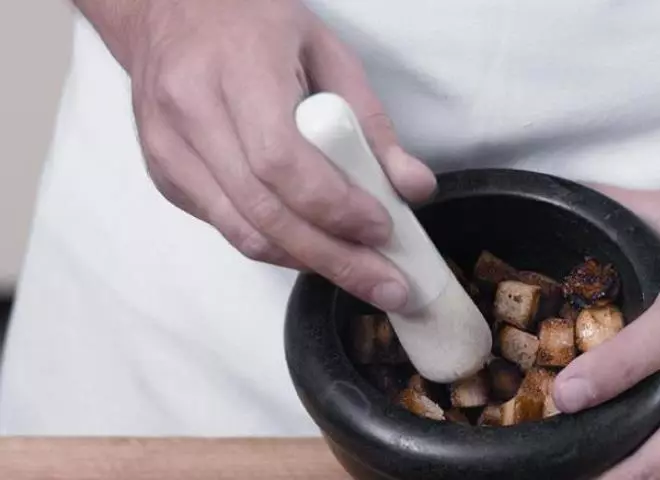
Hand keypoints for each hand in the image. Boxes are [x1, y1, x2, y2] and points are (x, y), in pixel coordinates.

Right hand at [125, 0, 435, 310]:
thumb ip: (371, 122)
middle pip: (264, 212)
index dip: (335, 206)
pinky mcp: (164, 173)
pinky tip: (313, 247)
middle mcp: (190, 112)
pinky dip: (275, 244)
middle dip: (334, 258)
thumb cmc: (253, 21)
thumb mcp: (327, 52)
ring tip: (360, 274)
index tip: (382, 228)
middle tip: (387, 286)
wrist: (167, 10)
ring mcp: (167, 148)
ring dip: (307, 262)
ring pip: (242, 231)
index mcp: (236, 70)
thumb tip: (412, 188)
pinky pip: (225, 226)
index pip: (281, 161)